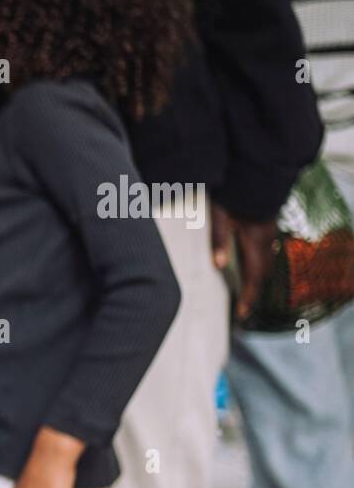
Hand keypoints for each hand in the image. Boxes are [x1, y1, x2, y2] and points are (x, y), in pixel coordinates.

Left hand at [211, 203, 279, 321]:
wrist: (254, 174)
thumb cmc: (233, 193)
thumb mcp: (220, 216)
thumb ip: (218, 240)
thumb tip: (218, 266)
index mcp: (255, 240)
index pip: (254, 276)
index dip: (248, 297)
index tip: (242, 314)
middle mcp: (266, 240)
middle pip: (262, 274)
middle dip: (252, 293)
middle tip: (242, 311)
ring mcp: (269, 234)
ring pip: (265, 265)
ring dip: (256, 282)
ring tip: (245, 297)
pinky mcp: (266, 230)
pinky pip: (265, 255)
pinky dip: (258, 269)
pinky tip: (250, 272)